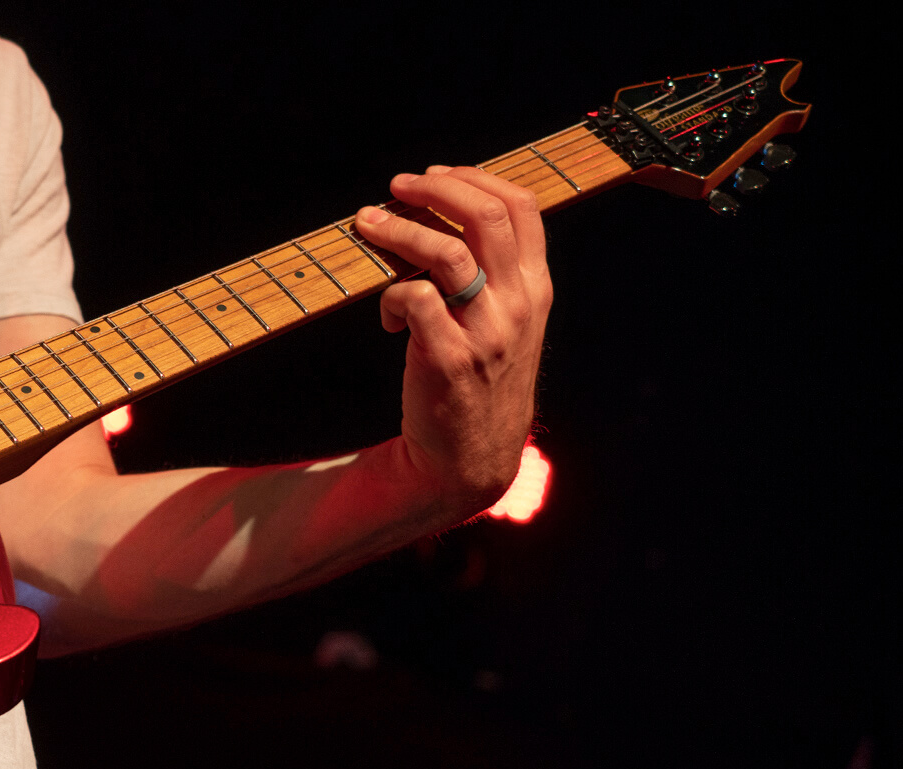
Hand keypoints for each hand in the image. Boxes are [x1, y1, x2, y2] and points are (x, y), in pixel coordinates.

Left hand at [354, 164, 551, 507]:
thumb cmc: (478, 382)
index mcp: (535, 289)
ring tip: (368, 224)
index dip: (474, 179)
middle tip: (395, 186)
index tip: (434, 176)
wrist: (470, 458)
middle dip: (436, 190)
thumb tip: (442, 218)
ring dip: (401, 229)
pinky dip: (390, 294)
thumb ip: (492, 277)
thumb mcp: (506, 325)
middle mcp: (518, 305)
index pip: (522, 208)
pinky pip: (414, 298)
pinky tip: (386, 314)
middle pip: (487, 216)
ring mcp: (486, 332)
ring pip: (448, 251)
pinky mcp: (448, 357)